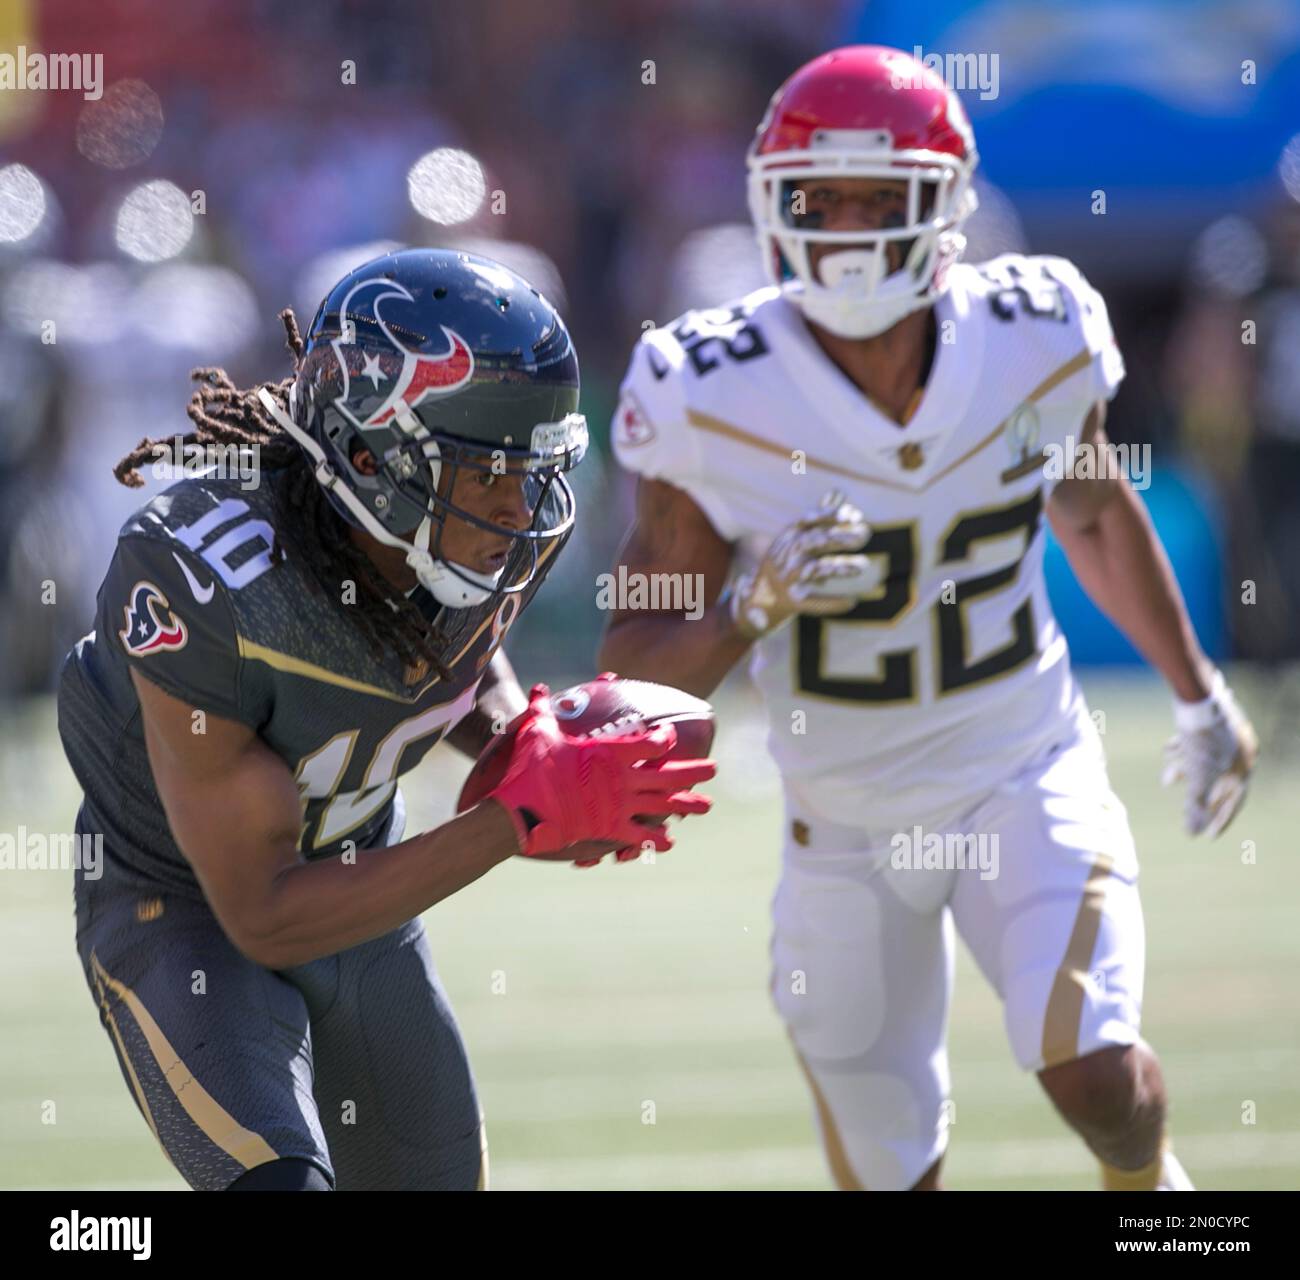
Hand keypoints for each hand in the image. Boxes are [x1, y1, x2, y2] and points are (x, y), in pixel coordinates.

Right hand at [487, 684, 716, 858]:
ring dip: (687, 804)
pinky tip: (670, 840)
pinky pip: (640, 835)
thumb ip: (542, 708)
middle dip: (694, 771)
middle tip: (714, 768)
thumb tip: (537, 686)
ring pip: (662, 805)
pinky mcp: (609, 829)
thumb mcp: (537, 731)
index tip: (671, 737)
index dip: (665, 739)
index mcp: (610, 753)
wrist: (520, 810)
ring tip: (707, 805)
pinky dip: (656, 838)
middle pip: (668, 775)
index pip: (650, 743)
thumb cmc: (529, 769)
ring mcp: (619, 806)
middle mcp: (622, 779)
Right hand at [728, 489, 873, 639]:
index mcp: (789, 538)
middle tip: (865, 534)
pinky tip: (851, 602)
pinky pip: (813, 602)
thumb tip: (838, 492)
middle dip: (840, 536)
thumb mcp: (798, 538)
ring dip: (840, 566)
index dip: (830, 516)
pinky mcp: (792, 601)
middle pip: (814, 542)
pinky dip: (831, 603)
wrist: (761, 599)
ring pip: (816, 569)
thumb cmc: (787, 563)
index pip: (808, 521)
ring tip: (863, 565)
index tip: (854, 514)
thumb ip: (820, 517)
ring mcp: (788, 578)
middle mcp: (787, 555)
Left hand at [1161, 669, 1257, 836]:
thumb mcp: (1198, 774)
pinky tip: (1167, 751)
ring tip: (1166, 780)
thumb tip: (1191, 833)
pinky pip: (1198, 740)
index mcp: (1246, 763)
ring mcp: (1228, 732)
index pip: (1236, 800)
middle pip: (1220, 780)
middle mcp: (1242, 748)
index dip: (1220, 820)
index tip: (1206, 836)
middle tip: (1186, 810)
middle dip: (1199, 795)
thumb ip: (1196, 804)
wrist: (1194, 692)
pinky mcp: (1212, 718)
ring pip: (1206, 760)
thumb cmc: (1201, 736)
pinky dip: (1183, 750)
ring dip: (1186, 771)